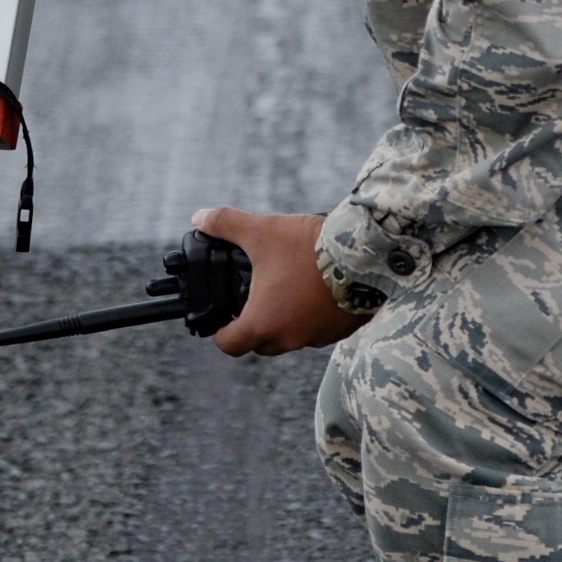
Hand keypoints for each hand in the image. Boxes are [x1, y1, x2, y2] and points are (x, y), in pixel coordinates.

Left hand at [194, 204, 358, 357]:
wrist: (363, 253)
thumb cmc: (308, 247)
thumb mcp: (261, 231)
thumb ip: (226, 224)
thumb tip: (199, 217)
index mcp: (264, 322)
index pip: (229, 344)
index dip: (220, 332)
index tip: (222, 318)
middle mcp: (289, 338)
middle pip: (260, 343)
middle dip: (253, 325)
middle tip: (255, 297)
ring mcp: (317, 337)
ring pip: (291, 337)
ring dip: (285, 320)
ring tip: (288, 288)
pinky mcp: (340, 331)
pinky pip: (319, 330)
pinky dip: (313, 316)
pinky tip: (316, 291)